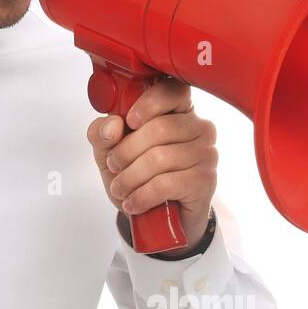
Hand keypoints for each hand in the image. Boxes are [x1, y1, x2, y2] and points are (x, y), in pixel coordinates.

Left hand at [87, 77, 217, 252]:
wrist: (158, 218)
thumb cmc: (138, 176)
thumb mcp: (110, 152)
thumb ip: (101, 133)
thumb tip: (111, 125)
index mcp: (178, 110)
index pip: (172, 89)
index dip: (148, 103)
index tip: (130, 121)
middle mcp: (198, 127)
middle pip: (159, 128)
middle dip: (125, 151)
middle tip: (114, 165)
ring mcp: (206, 153)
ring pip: (159, 158)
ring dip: (129, 178)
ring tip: (120, 189)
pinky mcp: (205, 180)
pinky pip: (166, 184)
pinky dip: (141, 196)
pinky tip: (133, 203)